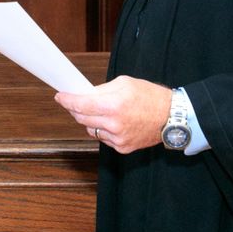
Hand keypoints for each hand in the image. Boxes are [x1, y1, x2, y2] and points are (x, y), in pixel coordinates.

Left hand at [54, 76, 173, 153]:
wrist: (171, 117)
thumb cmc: (150, 96)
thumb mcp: (124, 83)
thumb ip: (101, 90)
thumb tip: (84, 94)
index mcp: (114, 105)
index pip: (80, 104)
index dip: (67, 100)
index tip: (60, 96)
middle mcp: (114, 124)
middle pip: (81, 119)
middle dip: (75, 109)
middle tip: (74, 102)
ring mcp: (118, 138)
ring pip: (91, 130)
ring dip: (89, 121)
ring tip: (99, 112)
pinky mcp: (122, 148)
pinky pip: (104, 138)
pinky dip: (103, 130)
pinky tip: (113, 122)